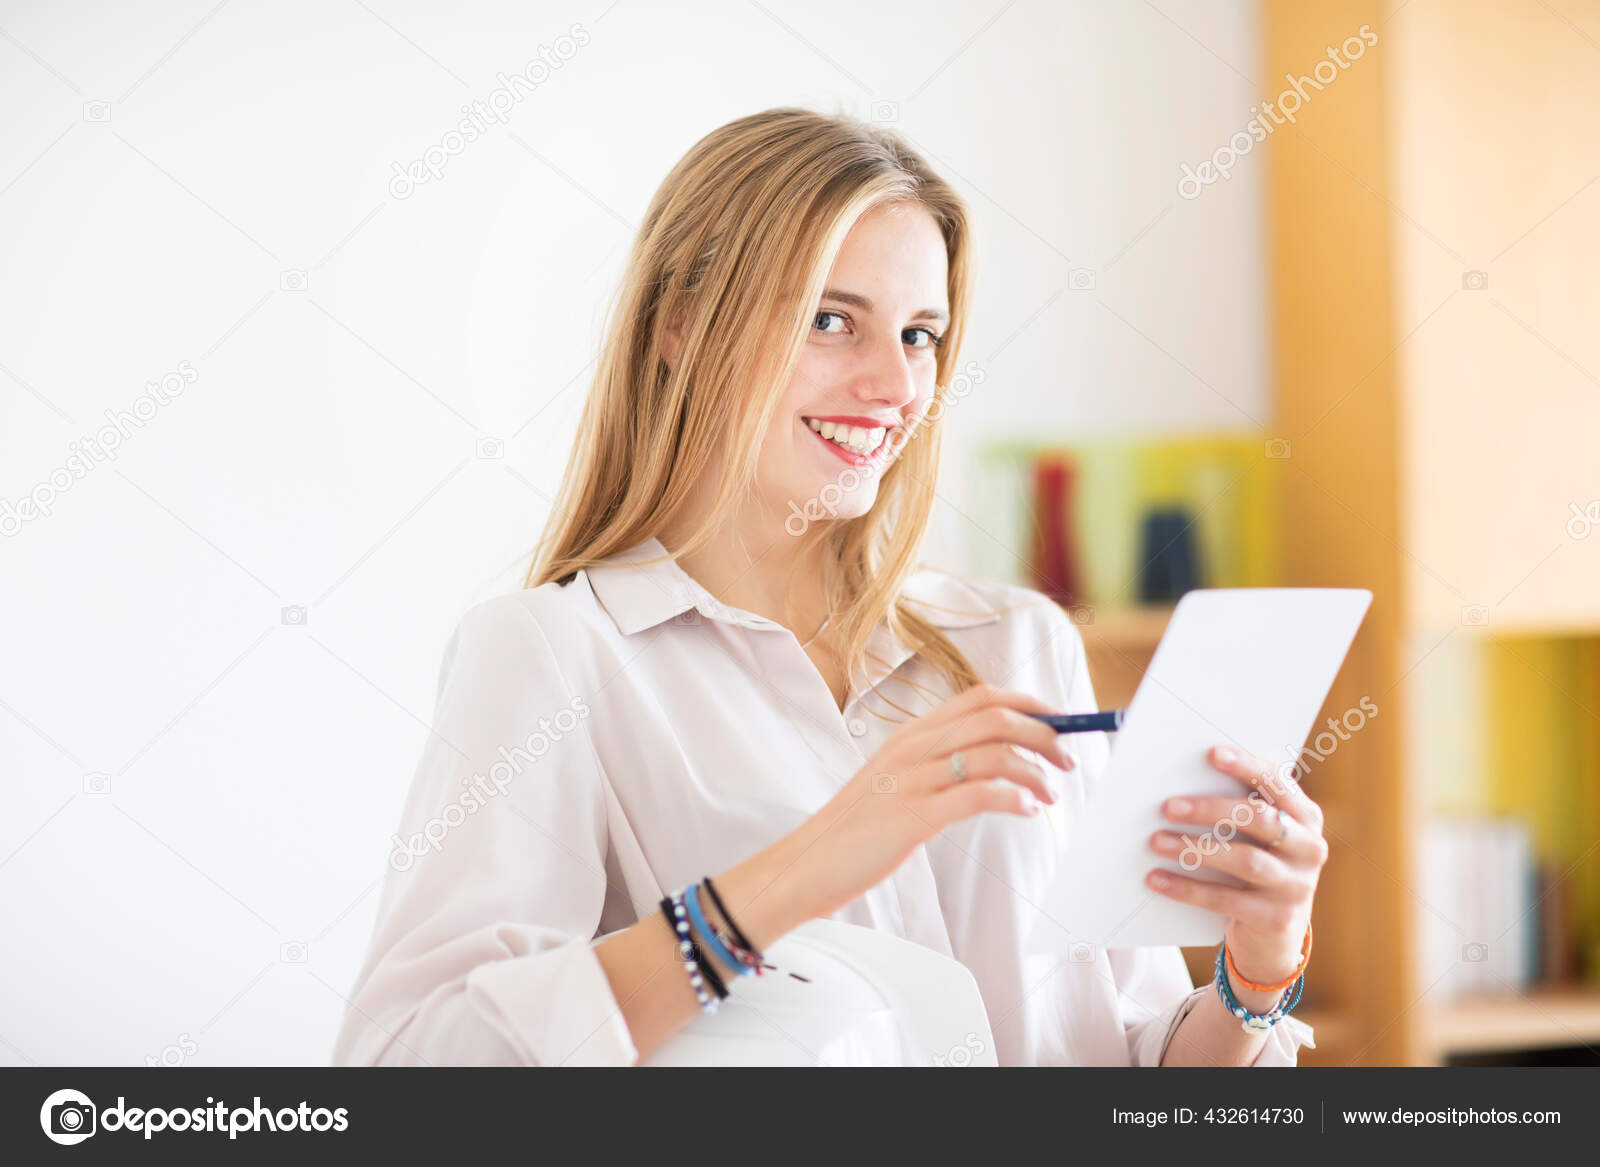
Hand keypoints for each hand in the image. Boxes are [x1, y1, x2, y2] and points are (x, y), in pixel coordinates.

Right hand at [781, 682, 1075, 925]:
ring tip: (1049, 795)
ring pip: (993, 753)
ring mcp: (911, 779)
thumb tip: (992, 761)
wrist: (806, 864)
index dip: (1028, 703)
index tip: (1058, 722)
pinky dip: (1013, 798)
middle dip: (1044, 734)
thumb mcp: (894, 782)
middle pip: (995, 718)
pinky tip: (1025, 811)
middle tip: (1068, 760)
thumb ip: (934, 764)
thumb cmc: (854, 830)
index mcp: (910, 734)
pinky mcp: (912, 816)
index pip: (979, 697)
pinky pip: (977, 794)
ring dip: (1035, 771)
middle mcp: (912, 747)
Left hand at [1144, 745, 1326, 989]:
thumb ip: (1238, 807)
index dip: (1247, 766)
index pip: (1279, 783)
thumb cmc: (1258, 865)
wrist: (1275, 934)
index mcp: (1306, 817)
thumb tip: (1183, 778)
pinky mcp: (1275, 918)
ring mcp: (1297, 886)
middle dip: (1211, 809)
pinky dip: (1187, 888)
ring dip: (1195, 849)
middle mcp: (1309, 849)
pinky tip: (1157, 879)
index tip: (1212, 753)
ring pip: (1245, 860)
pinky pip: (1225, 899)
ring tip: (1156, 841)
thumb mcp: (1258, 836)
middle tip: (1168, 806)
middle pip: (1260, 820)